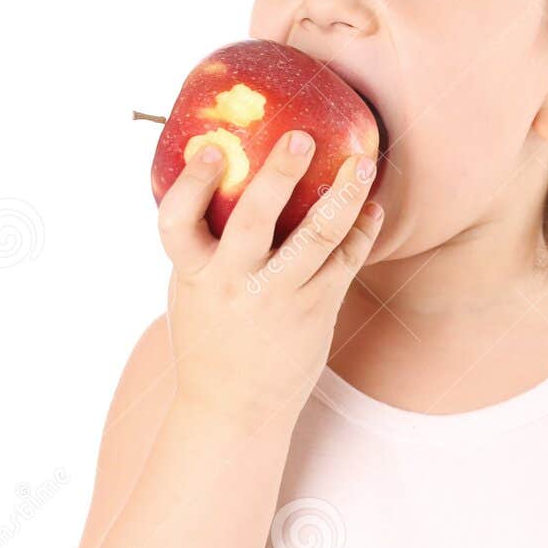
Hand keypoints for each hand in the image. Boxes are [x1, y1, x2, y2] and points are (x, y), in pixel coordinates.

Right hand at [158, 131, 382, 431]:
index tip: (211, 148)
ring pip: (317, 236)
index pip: (177, 220)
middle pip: (254, 219)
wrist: (236, 408)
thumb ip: (202, 245)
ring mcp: (278, 297)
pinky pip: (345, 261)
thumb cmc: (212, 338)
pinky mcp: (316, 311)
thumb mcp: (189, 291)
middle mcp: (234, 283)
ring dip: (344, 196)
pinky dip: (361, 230)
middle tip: (302, 138)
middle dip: (279, 174)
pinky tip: (370, 208)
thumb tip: (218, 175)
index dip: (192, 182)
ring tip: (364, 163)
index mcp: (192, 274)